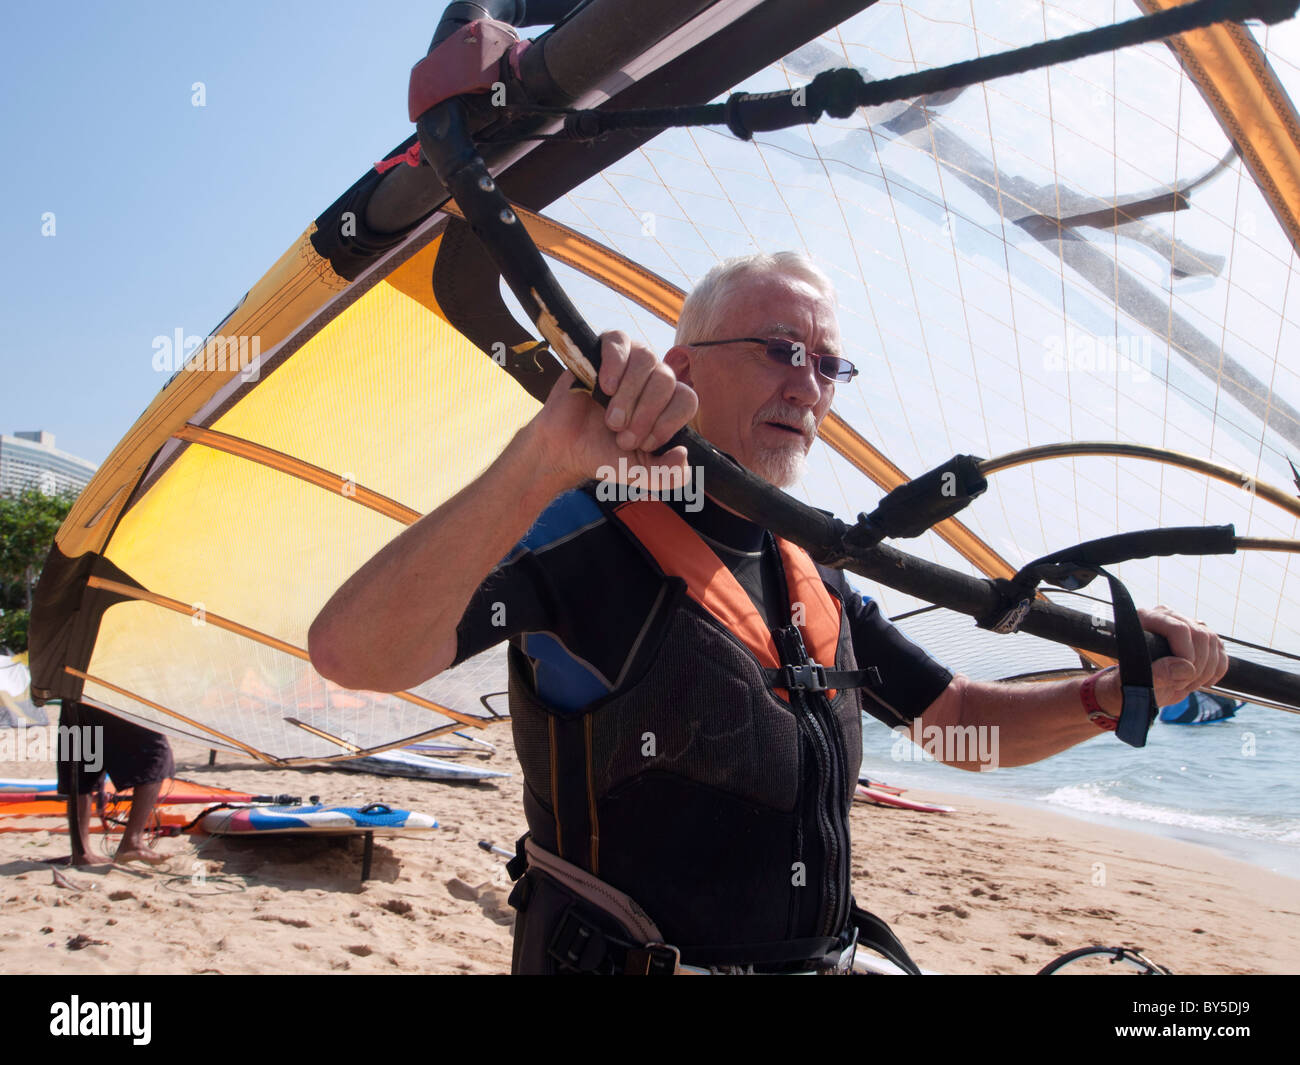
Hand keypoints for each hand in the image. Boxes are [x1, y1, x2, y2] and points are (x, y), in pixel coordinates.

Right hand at [531, 331, 697, 487]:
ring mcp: (629, 361)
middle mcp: (652, 379)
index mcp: (667, 405)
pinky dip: (615, 364)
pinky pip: (619, 340)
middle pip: (667, 379)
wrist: (564, 449)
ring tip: (610, 419)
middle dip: (645, 412)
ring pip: (646, 359)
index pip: (687, 399)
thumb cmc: (604, 455)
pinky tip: (605, 387)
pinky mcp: (603, 350)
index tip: (644, 444)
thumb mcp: (641, 475)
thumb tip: (683, 454)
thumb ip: (668, 475)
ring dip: (629, 394)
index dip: (668, 422)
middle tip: (621, 435)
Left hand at [1096, 605, 1228, 710]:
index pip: (1178, 628)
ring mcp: (1187, 625)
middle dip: (1196, 666)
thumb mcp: (1133, 682)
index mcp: (1146, 619)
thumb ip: (1154, 675)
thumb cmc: (1130, 683)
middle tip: (1180, 685)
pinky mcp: (1202, 639)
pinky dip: (1216, 670)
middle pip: (1200, 635)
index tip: (1180, 677)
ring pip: (1213, 642)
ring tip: (1186, 685)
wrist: (1142, 688)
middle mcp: (1168, 616)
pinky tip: (1201, 682)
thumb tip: (1184, 668)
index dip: (1186, 654)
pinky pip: (1221, 652)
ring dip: (1206, 670)